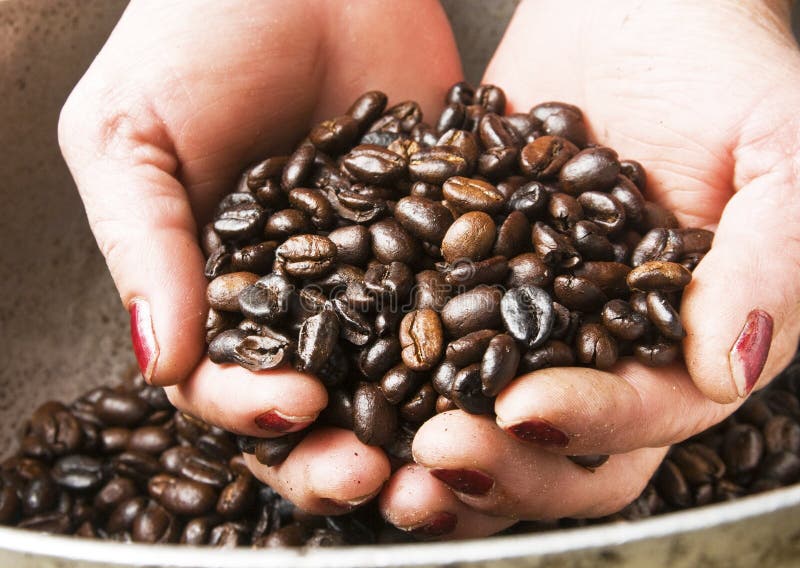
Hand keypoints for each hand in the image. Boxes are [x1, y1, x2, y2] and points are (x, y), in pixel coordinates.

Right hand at [59, 0, 462, 515]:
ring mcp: (374, 273)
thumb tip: (156, 358)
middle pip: (313, 407)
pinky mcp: (441, 234)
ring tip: (448, 451)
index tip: (294, 408)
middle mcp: (297, 297)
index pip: (222, 384)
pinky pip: (466, 299)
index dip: (252, 413)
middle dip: (337, 451)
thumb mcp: (132, 133)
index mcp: (214, 291)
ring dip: (418, 425)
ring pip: (395, 375)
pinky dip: (487, 340)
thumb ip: (141, 242)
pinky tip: (510, 372)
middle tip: (374, 475)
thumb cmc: (196, 32)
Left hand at [380, 0, 799, 537]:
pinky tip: (334, 375)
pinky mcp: (462, 280)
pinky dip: (381, 367)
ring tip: (376, 460)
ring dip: (430, 451)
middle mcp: (600, 348)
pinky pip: (419, 339)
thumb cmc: (716, 65)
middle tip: (434, 454)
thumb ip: (773, 257)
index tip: (526, 410)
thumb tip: (726, 369)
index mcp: (681, 341)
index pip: (644, 416)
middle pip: (558, 452)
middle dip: (499, 465)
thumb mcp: (776, 145)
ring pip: (481, 418)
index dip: (589, 425)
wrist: (626, 12)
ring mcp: (525, 320)